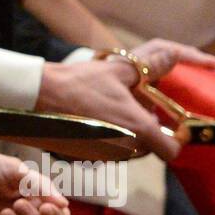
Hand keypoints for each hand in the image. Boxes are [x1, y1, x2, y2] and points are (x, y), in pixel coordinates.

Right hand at [37, 39, 214, 160]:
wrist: (40, 96)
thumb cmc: (81, 82)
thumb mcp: (119, 70)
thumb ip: (151, 67)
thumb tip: (174, 57)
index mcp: (139, 129)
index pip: (172, 151)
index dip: (173, 139)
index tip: (168, 125)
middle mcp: (125, 148)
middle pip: (150, 148)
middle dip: (147, 132)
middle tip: (135, 108)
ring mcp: (105, 156)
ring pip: (128, 150)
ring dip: (127, 135)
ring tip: (112, 111)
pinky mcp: (86, 158)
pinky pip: (107, 152)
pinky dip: (107, 139)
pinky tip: (94, 119)